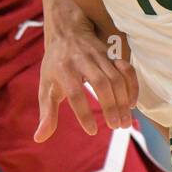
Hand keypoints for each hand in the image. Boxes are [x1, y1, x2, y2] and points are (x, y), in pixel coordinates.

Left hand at [36, 21, 138, 141]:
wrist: (67, 32)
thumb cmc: (55, 64)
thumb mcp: (46, 87)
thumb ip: (46, 113)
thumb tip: (39, 138)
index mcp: (63, 69)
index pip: (75, 93)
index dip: (84, 113)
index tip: (92, 130)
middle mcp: (82, 61)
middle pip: (100, 83)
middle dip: (110, 106)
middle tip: (116, 126)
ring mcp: (99, 56)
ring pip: (116, 77)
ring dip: (123, 100)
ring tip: (125, 122)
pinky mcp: (112, 54)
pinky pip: (126, 69)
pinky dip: (132, 85)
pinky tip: (132, 103)